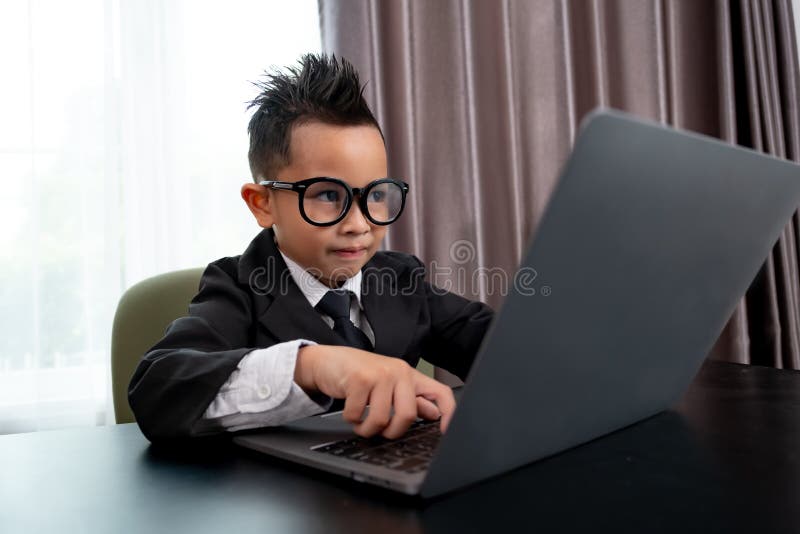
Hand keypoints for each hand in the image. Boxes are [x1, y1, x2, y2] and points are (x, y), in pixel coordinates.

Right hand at [294, 345, 455, 438]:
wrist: (327, 360)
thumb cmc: (359, 374)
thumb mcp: (389, 384)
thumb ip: (411, 399)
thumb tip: (434, 413)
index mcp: (410, 375)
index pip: (440, 393)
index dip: (449, 414)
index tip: (445, 432)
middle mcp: (398, 372)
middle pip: (408, 415)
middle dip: (392, 432)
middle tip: (380, 431)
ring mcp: (379, 374)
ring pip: (381, 419)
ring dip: (367, 429)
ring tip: (361, 422)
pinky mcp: (359, 378)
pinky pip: (357, 415)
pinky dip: (351, 420)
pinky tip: (350, 410)